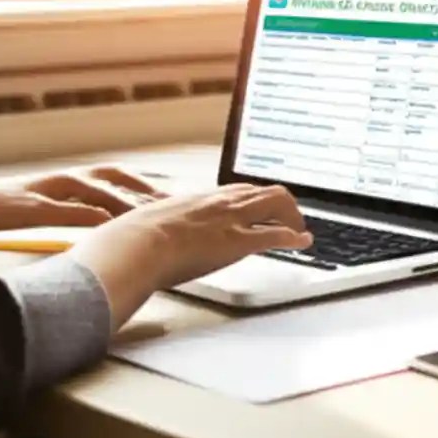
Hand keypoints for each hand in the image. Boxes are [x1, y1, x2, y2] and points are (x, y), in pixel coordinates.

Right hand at [0, 165, 167, 233]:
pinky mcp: (28, 204)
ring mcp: (48, 189)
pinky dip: (83, 212)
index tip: (180, 197)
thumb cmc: (12, 211)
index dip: (150, 185)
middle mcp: (66, 178)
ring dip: (122, 198)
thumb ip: (82, 212)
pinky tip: (104, 220)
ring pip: (92, 188)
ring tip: (150, 210)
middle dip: (145, 188)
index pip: (120, 179)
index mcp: (74, 181)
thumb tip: (114, 226)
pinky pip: (60, 207)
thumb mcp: (54, 209)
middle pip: (115, 176)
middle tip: (176, 202)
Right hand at [69, 184, 312, 329]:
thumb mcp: (148, 225)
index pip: (239, 190)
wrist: (135, 246)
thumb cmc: (133, 240)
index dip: (256, 199)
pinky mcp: (238, 242)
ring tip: (300, 231)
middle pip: (264, 191)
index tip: (262, 207)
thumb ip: (157, 227)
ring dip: (293, 217)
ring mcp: (231, 220)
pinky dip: (295, 238)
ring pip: (277, 203)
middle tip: (290, 220)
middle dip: (283, 205)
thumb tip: (144, 237)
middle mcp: (220, 203)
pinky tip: (304, 243)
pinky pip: (276, 234)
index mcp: (199, 198)